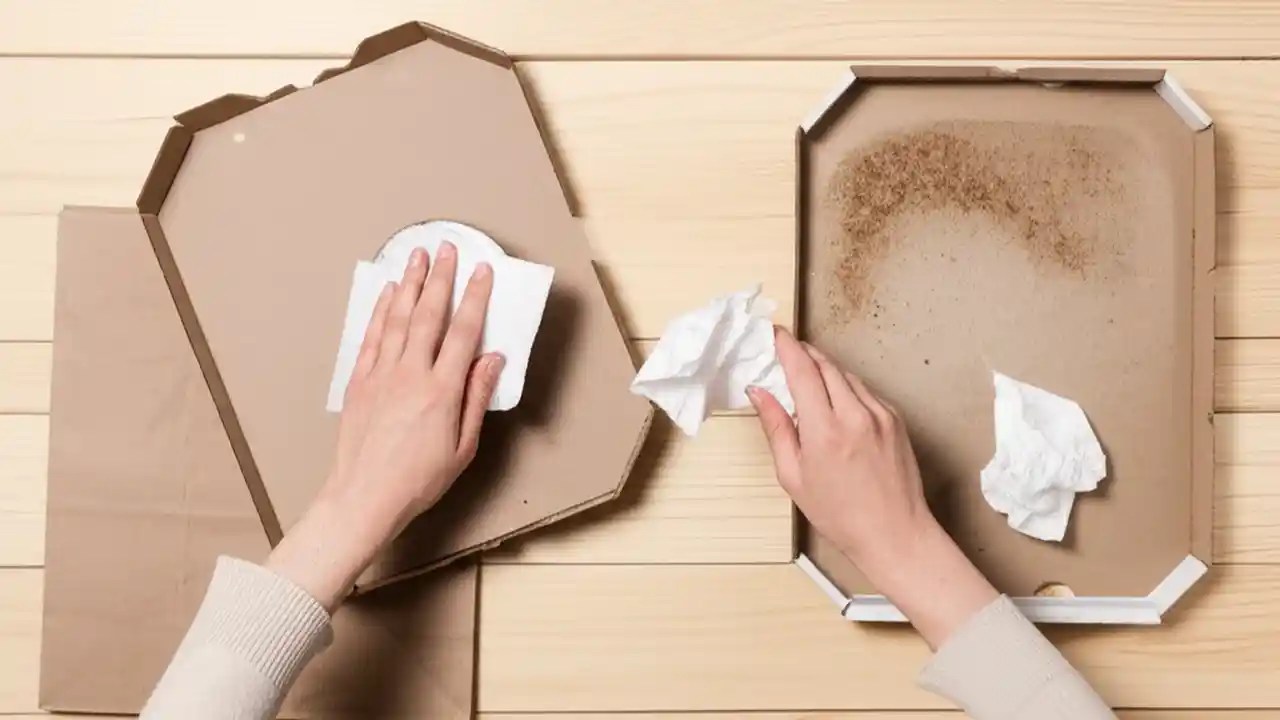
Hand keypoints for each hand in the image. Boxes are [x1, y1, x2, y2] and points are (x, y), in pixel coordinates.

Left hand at [266, 243, 503, 609]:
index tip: (482, 272)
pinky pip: (372, 336)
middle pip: (429, 314)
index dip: (475, 298)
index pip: (464, 332)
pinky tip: (389, 294)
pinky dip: (381, 311)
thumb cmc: (418, 480)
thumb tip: (492, 360)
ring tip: (418, 257)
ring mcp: (381, 375)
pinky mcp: (360, 382)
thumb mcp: (463, 446)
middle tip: (447, 248)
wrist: (365, 497)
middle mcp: (411, 374)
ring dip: (410, 284)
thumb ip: (476, 397)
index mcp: (441, 391)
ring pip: (398, 318)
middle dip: (441, 278)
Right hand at [748, 327, 995, 647]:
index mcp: (826, 430)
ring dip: (825, 370)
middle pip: (825, 364)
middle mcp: (856, 414)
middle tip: (785, 351)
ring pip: (846, 376)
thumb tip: (760, 392)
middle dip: (804, 353)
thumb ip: (776, 428)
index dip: (786, 346)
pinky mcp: (896, 419)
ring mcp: (881, 414)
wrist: (895, 534)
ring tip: (807, 380)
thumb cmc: (840, 515)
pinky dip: (846, 389)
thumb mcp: (794, 476)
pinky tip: (836, 405)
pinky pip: (865, 392)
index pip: (802, 370)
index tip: (774, 333)